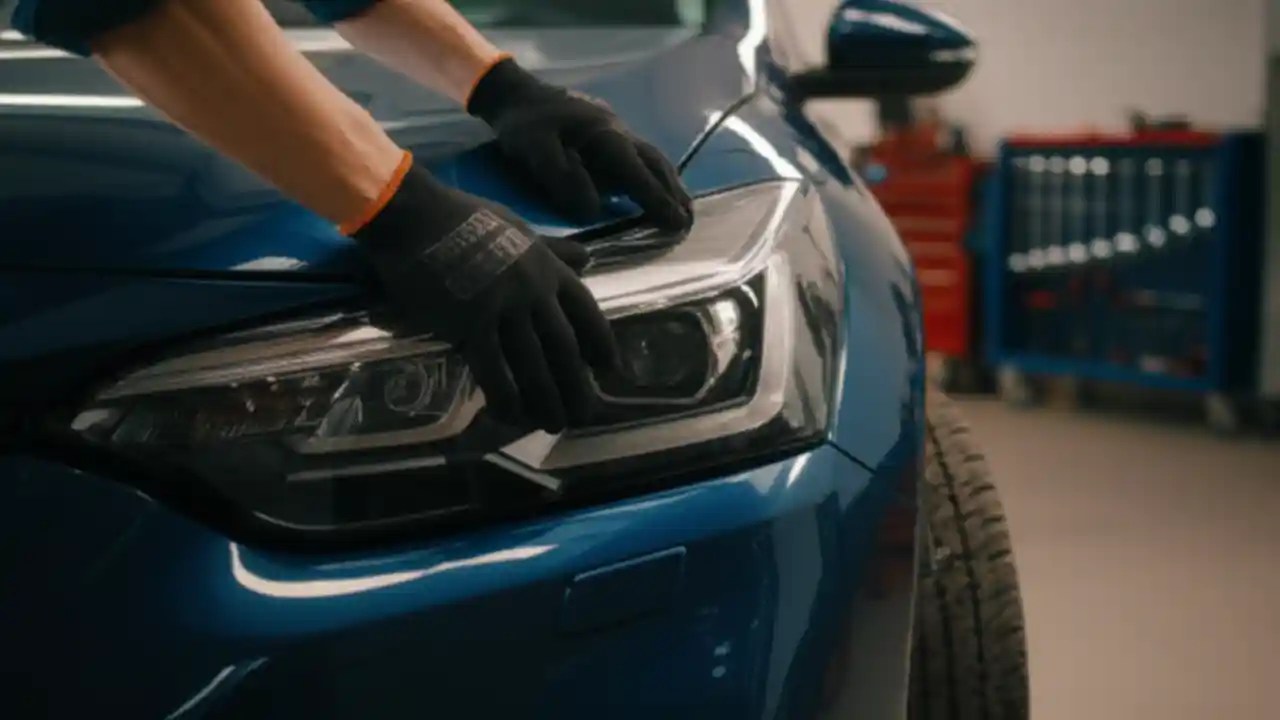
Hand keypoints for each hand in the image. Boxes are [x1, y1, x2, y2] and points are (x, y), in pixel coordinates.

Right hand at [355, 162, 616, 432]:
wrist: (416, 215)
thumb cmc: (462, 216)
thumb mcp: (518, 227)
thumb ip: (553, 250)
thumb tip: (587, 258)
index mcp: (546, 266)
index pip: (585, 309)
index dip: (600, 341)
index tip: (607, 368)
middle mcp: (533, 290)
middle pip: (565, 347)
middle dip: (577, 384)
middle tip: (586, 414)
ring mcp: (504, 308)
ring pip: (534, 364)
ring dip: (547, 400)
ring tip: (554, 424)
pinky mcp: (470, 325)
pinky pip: (494, 370)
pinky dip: (505, 397)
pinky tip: (510, 416)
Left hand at [468, 58, 692, 231]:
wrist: (518, 93)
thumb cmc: (526, 124)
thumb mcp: (534, 149)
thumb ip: (562, 178)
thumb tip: (593, 209)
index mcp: (604, 136)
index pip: (636, 172)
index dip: (655, 198)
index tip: (674, 221)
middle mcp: (618, 133)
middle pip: (654, 164)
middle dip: (672, 192)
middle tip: (688, 221)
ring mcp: (616, 131)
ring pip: (651, 159)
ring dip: (669, 184)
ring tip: (683, 209)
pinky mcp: (609, 135)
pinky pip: (640, 158)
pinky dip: (654, 176)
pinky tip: (656, 189)